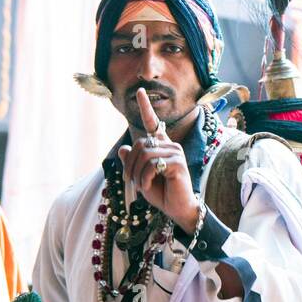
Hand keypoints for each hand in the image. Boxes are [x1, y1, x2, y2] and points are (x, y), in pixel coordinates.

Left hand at [118, 88, 202, 232]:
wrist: (178, 209)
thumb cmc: (162, 194)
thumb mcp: (141, 177)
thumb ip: (132, 163)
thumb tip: (123, 149)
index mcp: (161, 146)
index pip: (153, 123)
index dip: (145, 107)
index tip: (140, 92)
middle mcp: (170, 145)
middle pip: (140, 145)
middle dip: (130, 165)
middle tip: (132, 182)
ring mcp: (176, 153)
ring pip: (144, 155)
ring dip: (137, 174)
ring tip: (142, 186)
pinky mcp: (178, 163)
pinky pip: (152, 165)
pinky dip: (145, 178)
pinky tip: (149, 186)